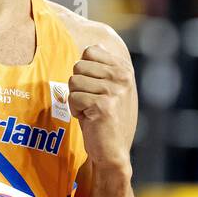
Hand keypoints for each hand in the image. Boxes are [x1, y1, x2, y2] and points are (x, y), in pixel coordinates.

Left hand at [68, 43, 134, 168]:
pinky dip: (75, 110)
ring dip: (76, 99)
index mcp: (124, 68)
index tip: (94, 88)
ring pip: (73, 81)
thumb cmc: (106, 119)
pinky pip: (73, 97)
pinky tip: (90, 119)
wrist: (112, 151)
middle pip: (78, 65)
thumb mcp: (110, 88)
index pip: (90, 50)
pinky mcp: (103, 105)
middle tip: (91, 102)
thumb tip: (89, 45)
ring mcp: (115, 90)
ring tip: (90, 111)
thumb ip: (102, 68)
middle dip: (78, 86)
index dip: (84, 71)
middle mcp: (123, 76)